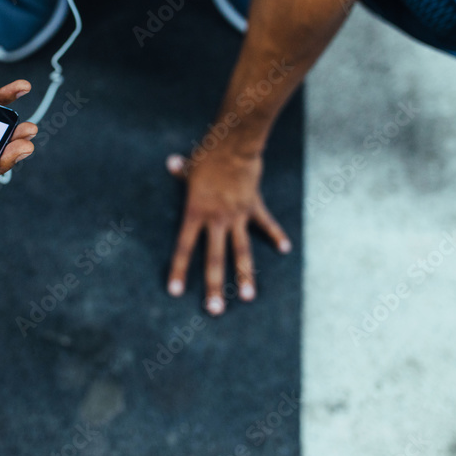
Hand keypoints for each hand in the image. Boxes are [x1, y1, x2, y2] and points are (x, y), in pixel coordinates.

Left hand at [166, 148, 291, 315]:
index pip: (184, 247)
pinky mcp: (254, 206)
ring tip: (248, 298)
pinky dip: (275, 235)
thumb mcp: (188, 165)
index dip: (179, 270)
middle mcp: (216, 219)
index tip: (175, 291)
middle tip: (214, 310)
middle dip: (214, 286)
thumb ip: (180, 170)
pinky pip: (265, 224)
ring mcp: (237, 215)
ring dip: (245, 276)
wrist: (234, 145)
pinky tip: (285, 249)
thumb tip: (170, 163)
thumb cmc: (207, 154)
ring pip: (241, 251)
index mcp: (196, 212)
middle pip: (215, 259)